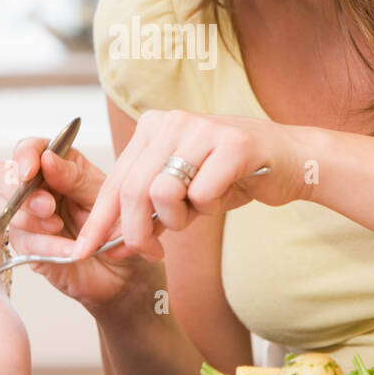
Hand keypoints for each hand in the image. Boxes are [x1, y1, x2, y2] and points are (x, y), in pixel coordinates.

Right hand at [0, 138, 163, 309]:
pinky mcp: (26, 247)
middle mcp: (36, 188)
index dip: (23, 156)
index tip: (30, 170)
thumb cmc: (116, 226)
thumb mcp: (105, 195)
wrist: (126, 270)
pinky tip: (68, 249)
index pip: (27, 149)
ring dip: (28, 218)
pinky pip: (21, 242)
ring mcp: (27, 217)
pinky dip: (45, 245)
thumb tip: (47, 158)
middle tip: (48, 206)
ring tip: (58, 226)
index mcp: (57, 166)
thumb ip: (75, 178)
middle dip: (17, 190)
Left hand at [70, 110, 308, 260]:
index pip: (114, 180)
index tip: (84, 250)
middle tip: (148, 252)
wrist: (289, 160)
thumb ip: (148, 209)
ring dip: (178, 218)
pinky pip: (203, 194)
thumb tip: (110, 244)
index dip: (98, 220)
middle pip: (133, 190)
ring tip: (196, 212)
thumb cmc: (231, 176)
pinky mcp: (234, 144)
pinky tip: (225, 194)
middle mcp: (173, 122)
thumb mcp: (181, 191)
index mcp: (153, 128)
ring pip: (163, 192)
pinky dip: (210, 208)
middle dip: (135, 232)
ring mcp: (203, 130)